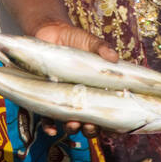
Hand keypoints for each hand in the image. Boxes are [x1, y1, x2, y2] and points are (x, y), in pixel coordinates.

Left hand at [32, 21, 117, 136]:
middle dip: (91, 129)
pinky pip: (46, 117)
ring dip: (72, 128)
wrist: (50, 32)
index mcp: (95, 89)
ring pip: (69, 123)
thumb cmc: (74, 39)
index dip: (111, 124)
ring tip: (73, 124)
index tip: (115, 128)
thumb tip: (114, 57)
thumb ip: (101, 48)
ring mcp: (63, 100)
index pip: (106, 112)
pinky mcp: (45, 97)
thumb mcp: (90, 42)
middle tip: (90, 125)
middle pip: (88, 123)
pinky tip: (52, 129)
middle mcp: (80, 99)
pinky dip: (49, 126)